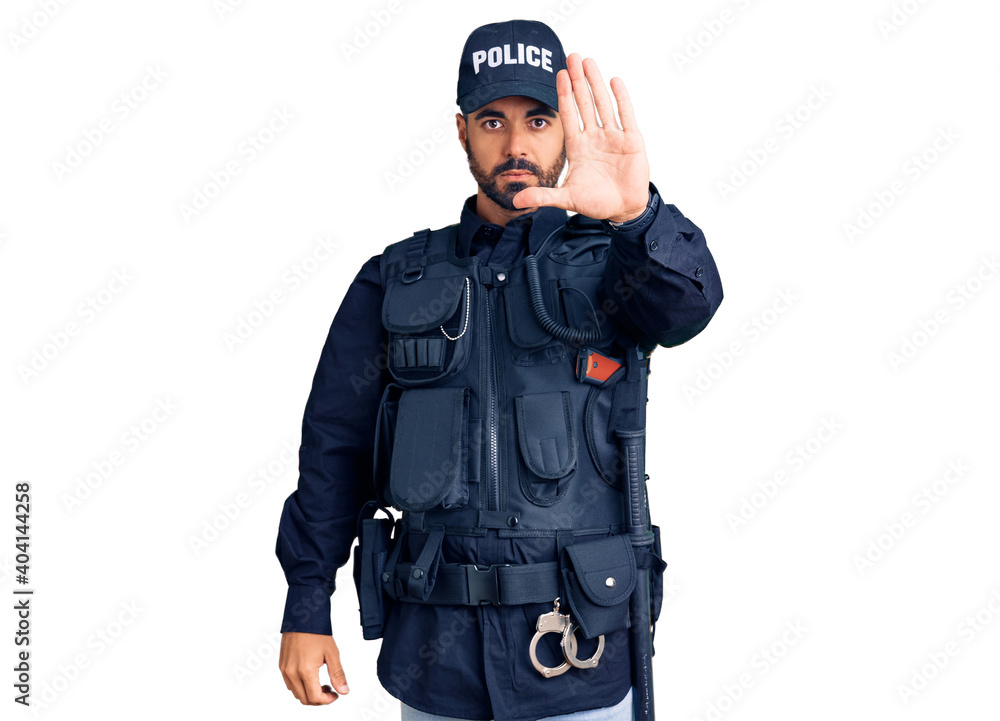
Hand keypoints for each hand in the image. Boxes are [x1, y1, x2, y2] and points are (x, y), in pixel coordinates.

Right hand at [279, 631, 348, 705]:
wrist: (302, 616)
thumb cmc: (316, 632)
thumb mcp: (332, 654)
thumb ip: (337, 675)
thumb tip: (343, 690)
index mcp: (305, 670)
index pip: (315, 697)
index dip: (327, 700)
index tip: (335, 695)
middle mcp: (292, 672)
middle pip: (304, 699)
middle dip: (319, 699)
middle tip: (330, 691)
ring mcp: (285, 669)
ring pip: (296, 693)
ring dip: (309, 694)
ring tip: (322, 684)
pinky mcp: (282, 666)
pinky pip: (290, 684)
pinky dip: (300, 687)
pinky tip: (311, 678)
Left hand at [512, 52, 649, 222]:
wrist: (623, 210)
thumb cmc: (596, 202)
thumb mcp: (566, 198)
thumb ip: (542, 196)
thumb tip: (514, 202)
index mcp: (578, 146)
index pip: (569, 115)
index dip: (564, 94)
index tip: (559, 74)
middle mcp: (594, 137)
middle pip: (584, 103)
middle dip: (578, 80)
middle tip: (572, 56)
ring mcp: (613, 137)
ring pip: (603, 104)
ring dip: (596, 83)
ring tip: (589, 61)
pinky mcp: (631, 141)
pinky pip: (626, 115)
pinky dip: (621, 98)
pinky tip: (614, 81)